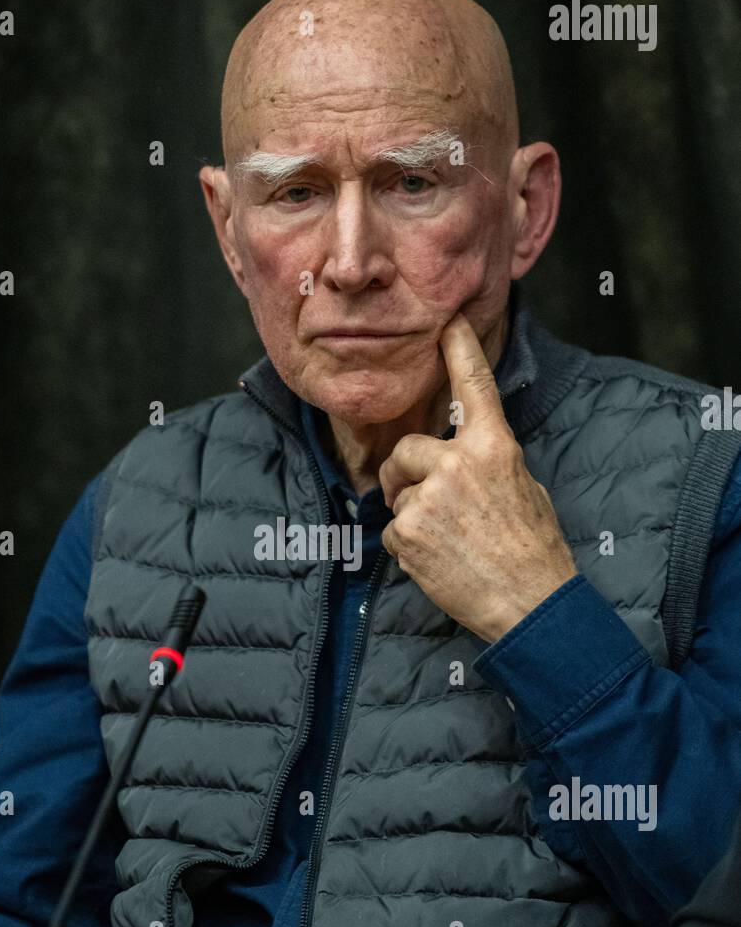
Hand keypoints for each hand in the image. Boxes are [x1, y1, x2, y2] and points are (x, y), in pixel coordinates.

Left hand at [379, 314, 577, 642]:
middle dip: (407, 474)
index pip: (473, 385)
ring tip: (448, 543)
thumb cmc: (533, 550)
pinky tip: (439, 562)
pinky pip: (392, 530)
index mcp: (494, 447)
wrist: (530, 604)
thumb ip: (487, 463)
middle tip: (424, 503)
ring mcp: (431, 497)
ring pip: (399, 495)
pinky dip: (408, 548)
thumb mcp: (523, 489)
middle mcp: (459, 463)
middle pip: (408, 449)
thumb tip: (462, 457)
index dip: (458, 349)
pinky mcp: (409, 531)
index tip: (447, 322)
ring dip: (413, 517)